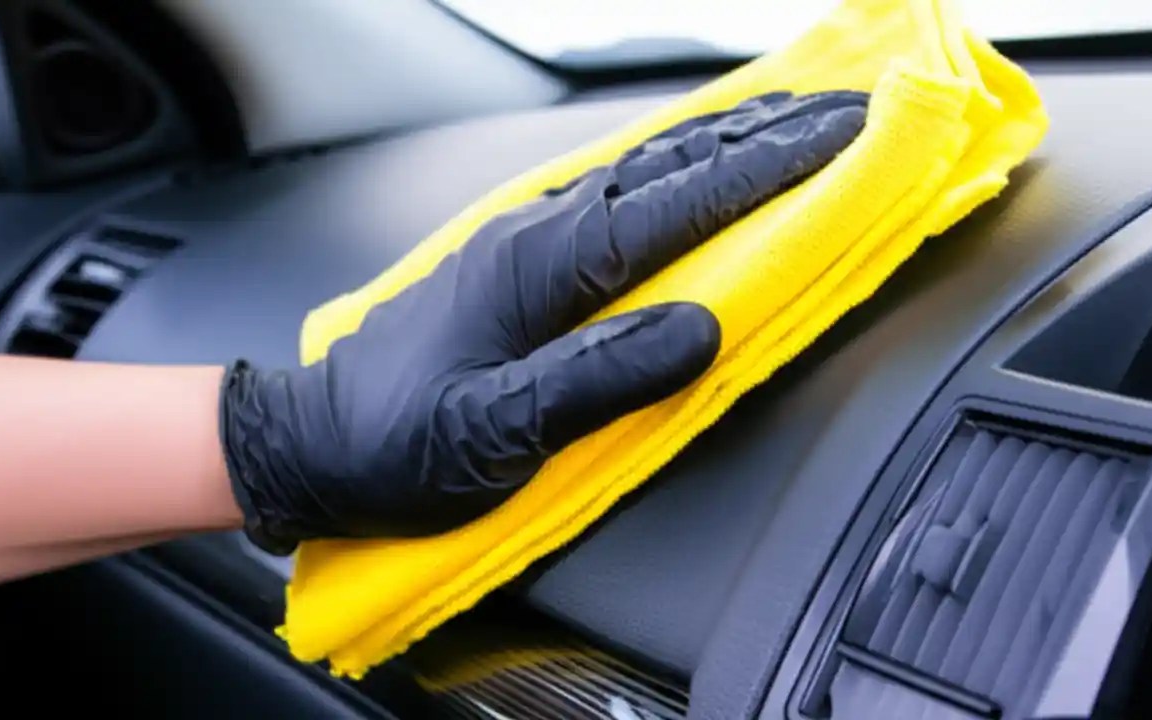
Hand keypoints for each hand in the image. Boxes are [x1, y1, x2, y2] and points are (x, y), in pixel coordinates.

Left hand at [220, 90, 868, 552]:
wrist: (310, 439)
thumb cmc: (395, 445)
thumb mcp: (492, 433)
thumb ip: (595, 379)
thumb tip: (698, 329)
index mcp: (539, 265)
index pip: (676, 203)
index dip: (767, 170)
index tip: (841, 135)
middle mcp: (534, 233)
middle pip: (665, 166)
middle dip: (760, 135)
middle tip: (840, 109)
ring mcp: (521, 239)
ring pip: (638, 170)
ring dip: (719, 143)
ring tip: (784, 123)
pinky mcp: (512, 258)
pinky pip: (610, 195)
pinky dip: (668, 173)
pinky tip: (686, 173)